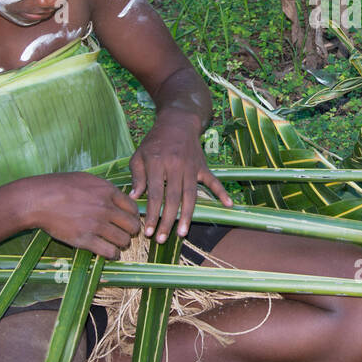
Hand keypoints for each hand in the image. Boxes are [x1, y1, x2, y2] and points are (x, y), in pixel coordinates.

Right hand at [12, 172, 142, 259]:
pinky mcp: (85, 239)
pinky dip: (112, 254)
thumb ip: (104, 188)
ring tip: (116, 244)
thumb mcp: (86, 179)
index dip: (133, 216)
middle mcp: (106, 208)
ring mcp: (96, 224)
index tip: (128, 221)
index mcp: (108, 191)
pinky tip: (109, 252)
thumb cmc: (58, 186)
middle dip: (130, 231)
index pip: (133, 208)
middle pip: (132, 225)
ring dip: (122, 244)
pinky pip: (109, 251)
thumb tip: (116, 196)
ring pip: (123, 240)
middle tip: (124, 233)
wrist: (38, 200)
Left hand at [130, 116, 233, 243]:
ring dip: (187, 215)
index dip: (151, 213)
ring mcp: (191, 167)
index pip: (154, 193)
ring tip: (183, 233)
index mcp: (157, 163)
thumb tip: (133, 198)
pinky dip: (221, 192)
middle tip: (162, 239)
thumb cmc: (155, 141)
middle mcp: (175, 166)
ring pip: (190, 194)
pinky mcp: (202, 166)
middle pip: (172, 198)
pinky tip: (228, 205)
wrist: (178, 122)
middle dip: (167, 220)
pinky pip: (213, 181)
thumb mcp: (139, 155)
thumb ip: (137, 177)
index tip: (147, 231)